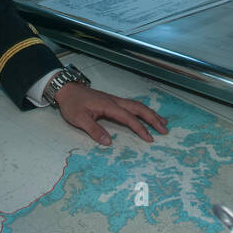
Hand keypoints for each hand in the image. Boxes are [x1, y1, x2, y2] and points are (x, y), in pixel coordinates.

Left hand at [52, 83, 167, 145]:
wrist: (67, 90)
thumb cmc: (72, 104)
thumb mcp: (79, 119)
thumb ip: (94, 130)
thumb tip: (108, 142)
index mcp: (109, 105)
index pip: (129, 118)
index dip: (140, 129)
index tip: (150, 139)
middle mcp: (115, 101)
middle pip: (139, 108)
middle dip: (153, 119)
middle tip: (165, 130)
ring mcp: (115, 100)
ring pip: (137, 105)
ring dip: (151, 114)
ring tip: (163, 123)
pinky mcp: (113, 101)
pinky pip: (132, 105)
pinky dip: (143, 110)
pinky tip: (147, 115)